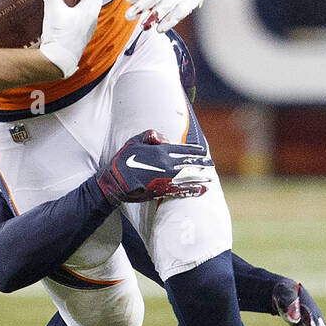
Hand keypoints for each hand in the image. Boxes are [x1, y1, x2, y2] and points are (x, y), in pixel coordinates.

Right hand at [38, 0, 99, 79]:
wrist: (59, 61)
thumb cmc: (60, 36)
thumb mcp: (53, 11)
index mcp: (90, 8)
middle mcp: (93, 17)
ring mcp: (88, 27)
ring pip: (91, 6)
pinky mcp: (82, 34)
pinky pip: (85, 15)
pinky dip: (80, 7)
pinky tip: (70, 11)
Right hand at [95, 129, 213, 204]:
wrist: (114, 182)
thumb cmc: (122, 161)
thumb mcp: (133, 142)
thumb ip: (149, 135)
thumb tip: (164, 138)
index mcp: (160, 151)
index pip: (183, 149)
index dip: (194, 151)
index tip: (203, 152)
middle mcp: (166, 164)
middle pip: (189, 162)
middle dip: (201, 163)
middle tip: (211, 164)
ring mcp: (165, 177)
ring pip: (188, 176)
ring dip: (201, 176)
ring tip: (210, 177)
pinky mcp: (162, 190)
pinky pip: (182, 189)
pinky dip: (193, 190)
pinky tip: (202, 190)